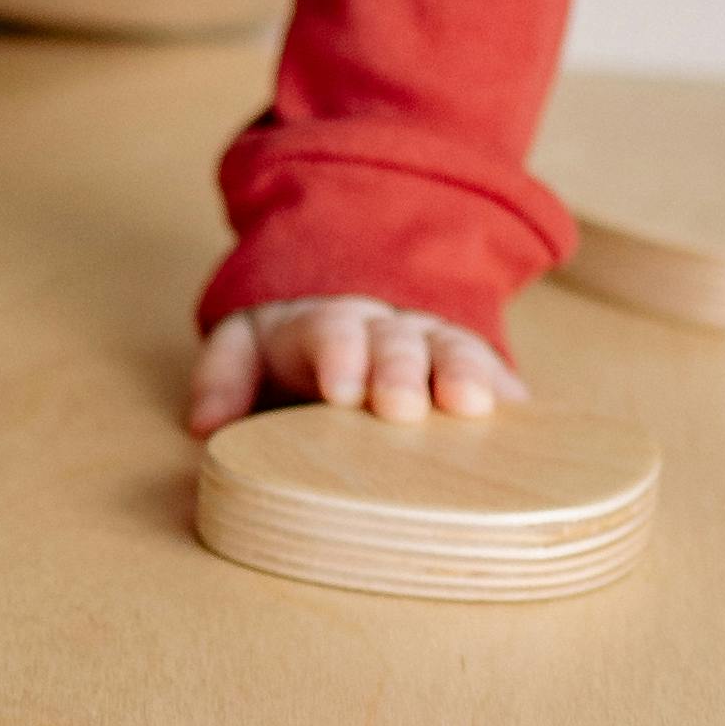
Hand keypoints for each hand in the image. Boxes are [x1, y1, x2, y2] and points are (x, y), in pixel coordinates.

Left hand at [187, 297, 522, 437]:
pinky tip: (519, 408)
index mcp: (322, 323)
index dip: (337, 356)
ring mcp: (429, 339)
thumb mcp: (247, 345)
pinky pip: (490, 365)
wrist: (353, 301)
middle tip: (400, 407)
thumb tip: (205, 424)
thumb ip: (224, 374)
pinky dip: (503, 385)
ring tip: (470, 405)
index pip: (328, 332)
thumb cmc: (292, 346)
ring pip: (447, 347)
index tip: (340, 391)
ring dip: (458, 374)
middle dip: (397, 371)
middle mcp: (382, 326)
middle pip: (392, 342)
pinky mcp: (467, 359)